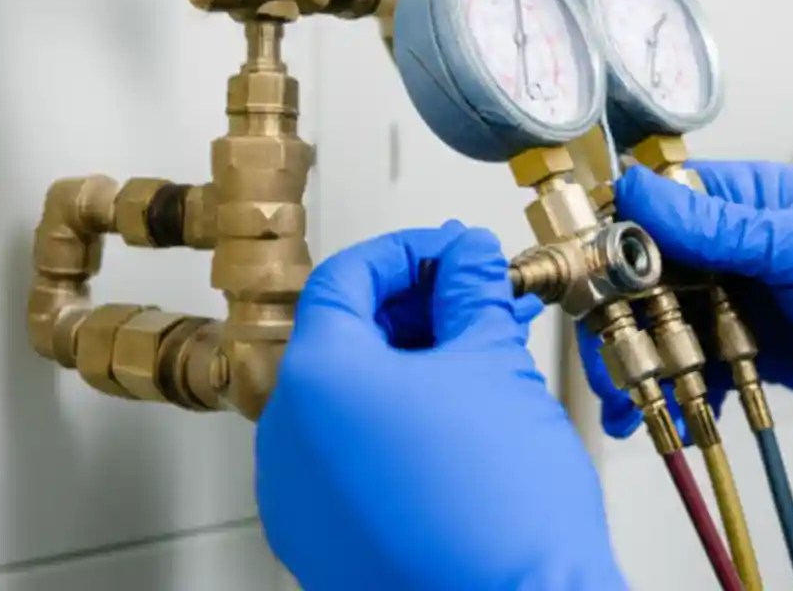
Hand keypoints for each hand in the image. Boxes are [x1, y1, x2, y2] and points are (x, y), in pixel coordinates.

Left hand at [256, 222, 625, 589]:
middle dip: (417, 308)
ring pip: (349, 401)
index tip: (454, 252)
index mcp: (318, 380)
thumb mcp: (495, 367)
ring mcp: (298, 497)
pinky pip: (351, 456)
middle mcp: (288, 438)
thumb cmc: (505, 513)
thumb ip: (472, 293)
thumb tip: (466, 260)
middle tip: (476, 298)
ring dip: (413, 364)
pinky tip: (461, 416)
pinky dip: (398, 422)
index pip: (346, 278)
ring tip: (482, 354)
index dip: (409, 252)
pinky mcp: (322, 539)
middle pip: (343, 337)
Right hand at [578, 162, 792, 438]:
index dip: (611, 241)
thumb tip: (637, 190)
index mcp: (740, 199)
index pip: (651, 208)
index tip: (584, 280)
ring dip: (639, 363)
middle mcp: (731, 245)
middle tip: (604, 360)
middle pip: (644, 276)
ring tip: (625, 405)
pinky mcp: (750, 347)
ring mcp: (739, 299)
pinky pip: (697, 366)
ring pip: (664, 326)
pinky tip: (665, 418)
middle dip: (616, 319)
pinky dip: (677, 391)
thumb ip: (715, 225)